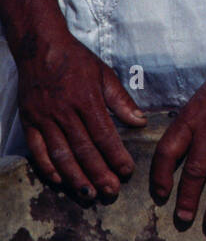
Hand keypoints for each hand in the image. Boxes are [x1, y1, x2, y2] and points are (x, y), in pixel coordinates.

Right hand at [17, 33, 146, 199]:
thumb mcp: (104, 74)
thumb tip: (140, 121)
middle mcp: (64, 111)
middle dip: (99, 174)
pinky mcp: (29, 121)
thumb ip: (121, 100)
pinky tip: (59, 181)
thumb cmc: (76, 60)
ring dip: (75, 177)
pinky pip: (37, 149)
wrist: (40, 46)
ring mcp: (44, 117)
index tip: (127, 171)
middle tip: (111, 192)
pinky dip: (47, 167)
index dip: (116, 156)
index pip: (104, 135)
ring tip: (88, 194)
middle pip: (83, 150)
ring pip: (60, 154)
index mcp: (86, 99)